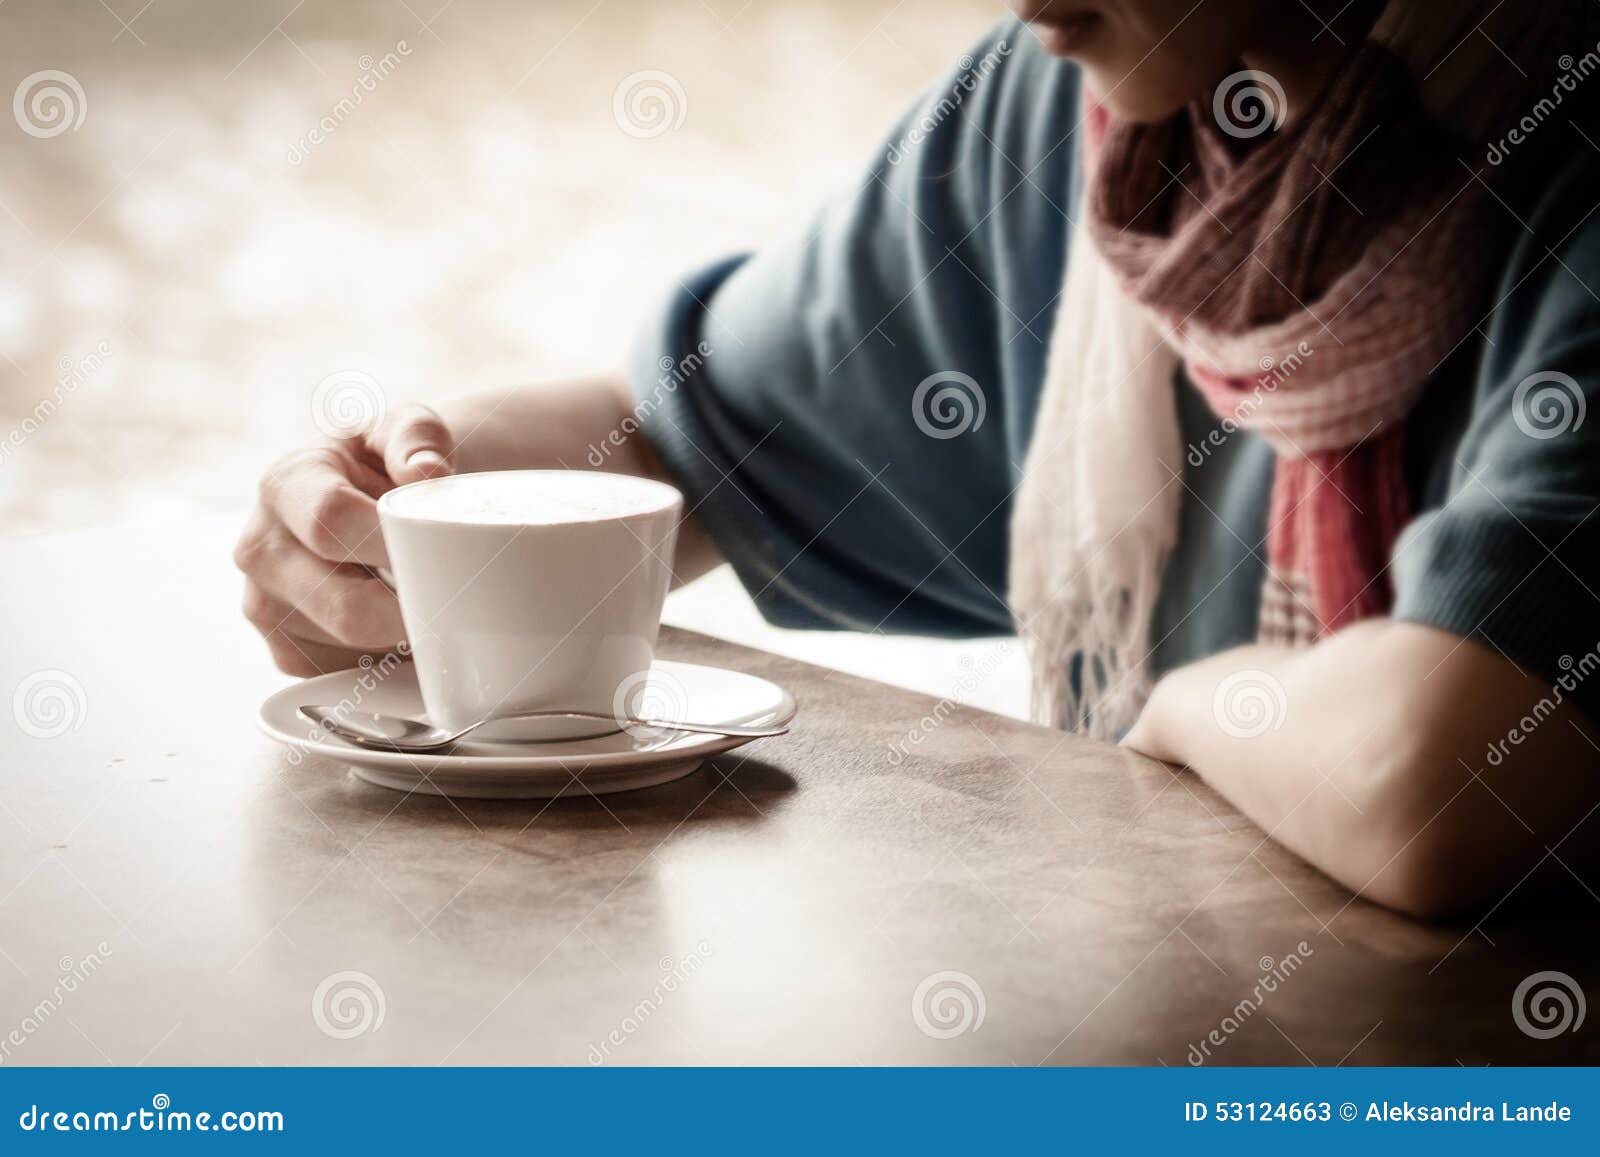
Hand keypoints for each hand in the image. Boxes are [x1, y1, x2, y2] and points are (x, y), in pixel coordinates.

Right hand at [234, 405, 453, 674]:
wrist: (376, 500)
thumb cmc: (391, 465)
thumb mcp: (406, 429)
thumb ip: (418, 437)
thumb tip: (427, 472)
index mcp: (285, 486)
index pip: (332, 523)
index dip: (392, 546)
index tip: (440, 554)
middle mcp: (260, 548)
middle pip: (345, 606)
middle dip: (411, 610)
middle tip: (456, 601)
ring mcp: (265, 607)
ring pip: (349, 648)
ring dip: (402, 638)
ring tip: (427, 603)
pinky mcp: (286, 653)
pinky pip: (347, 674)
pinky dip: (386, 660)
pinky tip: (401, 628)